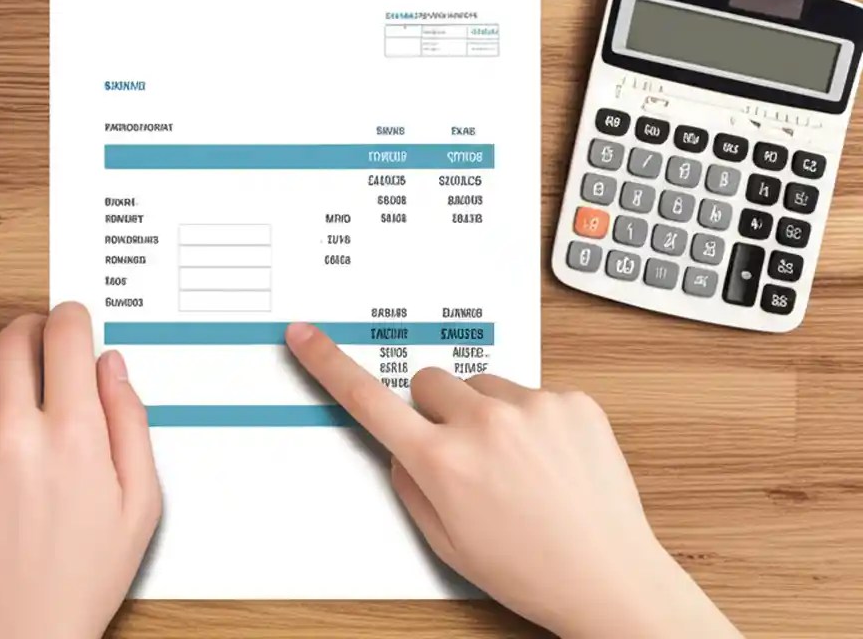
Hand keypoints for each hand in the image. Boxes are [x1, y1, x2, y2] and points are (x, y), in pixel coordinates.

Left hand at [0, 303, 161, 638]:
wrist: (18, 635)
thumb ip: (131, 423)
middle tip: (41, 351)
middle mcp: (13, 433)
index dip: (71, 318)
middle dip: (32, 334)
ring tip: (15, 435)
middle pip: (13, 339)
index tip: (71, 321)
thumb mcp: (140, 503)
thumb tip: (110, 365)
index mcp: (74, 435)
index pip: (65, 335)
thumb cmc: (83, 576)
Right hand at [284, 323, 740, 638]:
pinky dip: (535, 419)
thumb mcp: (445, 540)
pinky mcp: (573, 401)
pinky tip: (550, 459)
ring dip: (489, 413)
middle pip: (431, 382)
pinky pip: (533, 392)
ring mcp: (532, 407)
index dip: (329, 363)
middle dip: (438, 410)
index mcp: (442, 462)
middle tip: (464, 453)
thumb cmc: (531, 569)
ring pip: (484, 385)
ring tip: (518, 464)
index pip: (368, 399)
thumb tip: (402, 447)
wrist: (607, 578)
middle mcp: (483, 424)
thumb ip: (409, 483)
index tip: (307, 336)